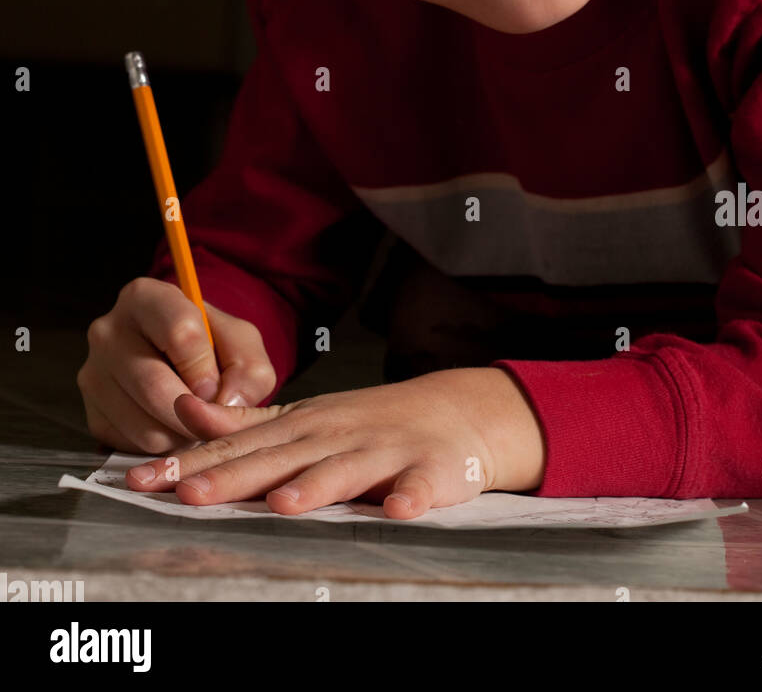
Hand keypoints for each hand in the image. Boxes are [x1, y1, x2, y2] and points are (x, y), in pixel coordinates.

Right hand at [77, 278, 276, 453]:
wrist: (181, 360)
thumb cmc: (210, 345)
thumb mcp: (241, 343)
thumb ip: (247, 369)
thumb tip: (224, 403)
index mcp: (144, 296)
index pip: (179, 333)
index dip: (206, 368)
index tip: (216, 384)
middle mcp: (108, 331)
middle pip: (154, 385)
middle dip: (194, 412)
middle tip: (211, 416)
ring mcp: (93, 374)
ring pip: (143, 424)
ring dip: (180, 433)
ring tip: (194, 418)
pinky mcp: (92, 413)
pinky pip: (132, 445)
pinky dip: (161, 445)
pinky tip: (171, 425)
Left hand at [125, 367, 546, 518]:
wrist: (459, 413)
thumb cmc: (373, 423)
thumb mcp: (307, 418)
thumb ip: (246, 425)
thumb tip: (185, 414)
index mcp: (303, 427)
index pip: (237, 448)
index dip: (190, 464)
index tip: (141, 480)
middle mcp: (337, 436)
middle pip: (279, 461)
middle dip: (234, 478)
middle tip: (189, 495)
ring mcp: (384, 453)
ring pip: (346, 472)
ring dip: (316, 486)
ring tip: (283, 504)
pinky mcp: (430, 472)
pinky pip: (420, 488)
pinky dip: (410, 498)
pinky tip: (396, 510)